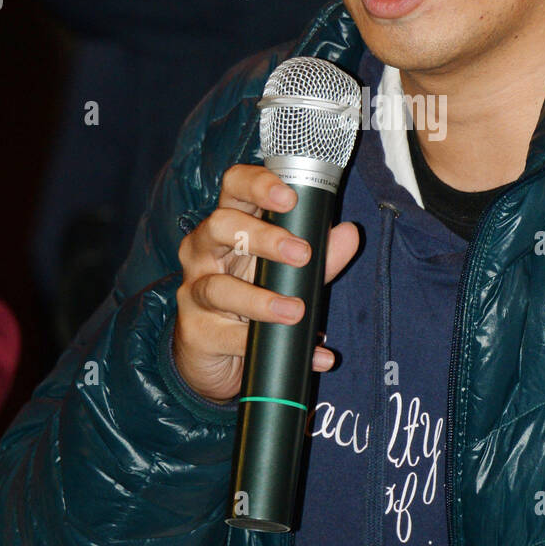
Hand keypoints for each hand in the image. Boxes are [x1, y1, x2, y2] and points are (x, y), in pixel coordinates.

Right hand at [173, 163, 359, 401]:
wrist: (220, 360)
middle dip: (262, 237)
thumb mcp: (291, 275)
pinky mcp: (196, 332)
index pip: (233, 187)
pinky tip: (308, 352)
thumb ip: (321, 256)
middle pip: (219, 225)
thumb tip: (350, 233)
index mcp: (230, 226)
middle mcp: (203, 251)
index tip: (289, 198)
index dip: (257, 185)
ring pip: (216, 286)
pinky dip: (268, 344)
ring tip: (296, 311)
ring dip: (260, 300)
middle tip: (302, 254)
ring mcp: (194, 291)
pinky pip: (227, 337)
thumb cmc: (253, 301)